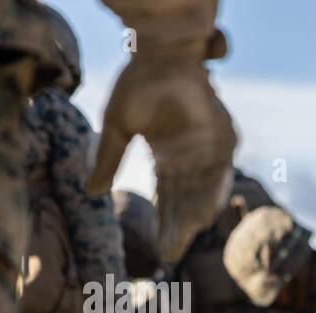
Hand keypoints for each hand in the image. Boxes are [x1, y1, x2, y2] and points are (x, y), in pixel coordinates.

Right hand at [89, 56, 236, 261]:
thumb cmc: (138, 85)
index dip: (164, 223)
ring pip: (204, 192)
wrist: (164, 55)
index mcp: (167, 157)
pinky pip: (221, 172)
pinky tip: (204, 214)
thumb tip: (89, 193)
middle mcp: (191, 159)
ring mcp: (210, 150)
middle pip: (186, 201)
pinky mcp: (225, 140)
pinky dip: (213, 192)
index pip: (166, 198)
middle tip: (171, 253)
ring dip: (195, 217)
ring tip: (184, 239)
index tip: (160, 250)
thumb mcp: (117, 129)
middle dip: (179, 228)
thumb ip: (109, 162)